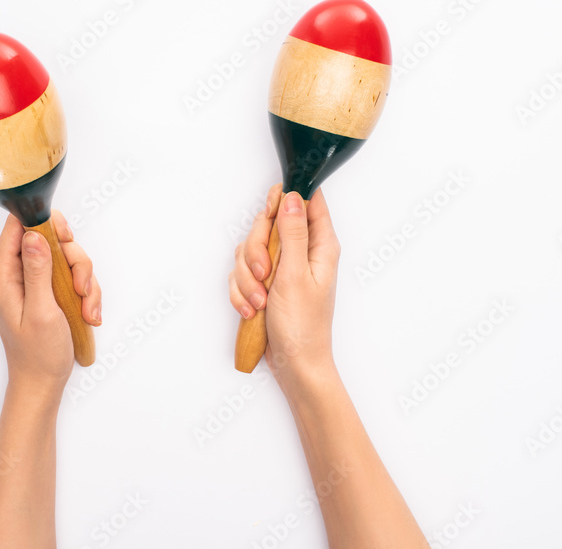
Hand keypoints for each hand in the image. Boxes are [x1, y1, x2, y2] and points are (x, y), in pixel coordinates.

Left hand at [0, 210, 101, 397]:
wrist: (42, 381)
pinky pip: (71, 274)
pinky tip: (86, 313)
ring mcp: (31, 279)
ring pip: (66, 256)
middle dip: (74, 261)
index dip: (45, 225)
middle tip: (81, 287)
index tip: (66, 241)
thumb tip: (34, 234)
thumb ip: (37, 271)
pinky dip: (84, 292)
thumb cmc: (37, 353)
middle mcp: (13, 271)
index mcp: (2, 273)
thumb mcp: (41, 311)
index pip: (18, 225)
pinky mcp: (46, 288)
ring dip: (84, 280)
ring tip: (86, 308)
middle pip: (50, 238)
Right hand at [229, 185, 340, 391]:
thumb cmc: (303, 325)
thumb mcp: (296, 275)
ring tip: (259, 301)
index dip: (285, 199)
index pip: (307, 201)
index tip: (269, 215)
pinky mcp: (265, 283)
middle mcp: (301, 251)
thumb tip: (292, 196)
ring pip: (249, 249)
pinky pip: (241, 273)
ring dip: (247, 277)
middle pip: (268, 223)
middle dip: (256, 249)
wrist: (294, 364)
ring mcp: (281, 267)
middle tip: (263, 272)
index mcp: (319, 245)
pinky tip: (251, 310)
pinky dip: (242, 292)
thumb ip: (292, 233)